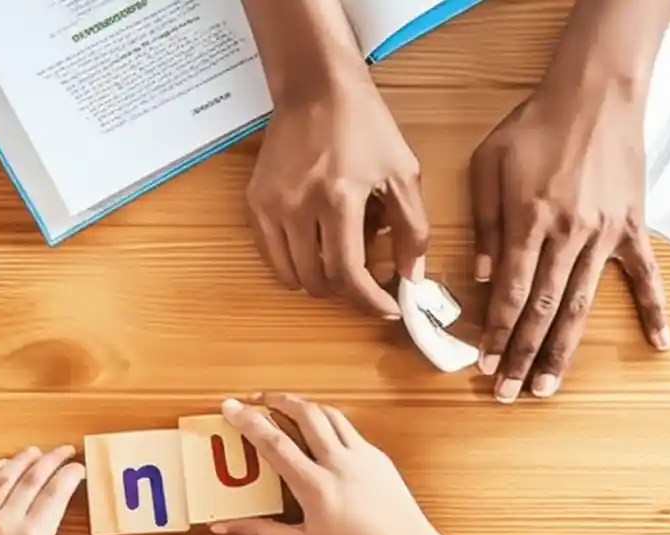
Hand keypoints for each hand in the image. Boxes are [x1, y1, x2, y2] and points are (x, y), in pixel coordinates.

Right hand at [212, 395, 456, 534]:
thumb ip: (261, 532)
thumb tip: (223, 527)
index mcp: (316, 487)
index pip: (275, 443)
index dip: (249, 421)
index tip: (231, 406)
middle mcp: (340, 464)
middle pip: (304, 414)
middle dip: (277, 400)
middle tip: (258, 398)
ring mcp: (363, 457)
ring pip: (329, 414)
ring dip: (304, 405)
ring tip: (286, 406)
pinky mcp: (379, 458)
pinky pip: (349, 429)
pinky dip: (328, 421)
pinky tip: (320, 431)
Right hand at [247, 73, 428, 315]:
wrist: (316, 89)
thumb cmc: (365, 126)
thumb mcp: (403, 172)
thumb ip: (413, 228)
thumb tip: (412, 277)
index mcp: (340, 198)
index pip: (349, 273)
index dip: (369, 301)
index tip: (386, 309)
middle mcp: (299, 206)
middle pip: (319, 280)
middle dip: (346, 290)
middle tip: (365, 279)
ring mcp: (272, 205)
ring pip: (292, 274)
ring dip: (319, 280)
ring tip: (338, 259)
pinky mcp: (255, 202)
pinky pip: (271, 255)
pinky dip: (293, 263)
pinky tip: (313, 247)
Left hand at [470, 83, 669, 402]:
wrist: (593, 94)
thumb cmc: (533, 126)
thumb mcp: (487, 167)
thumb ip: (483, 225)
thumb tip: (480, 277)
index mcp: (527, 223)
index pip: (509, 293)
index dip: (495, 334)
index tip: (483, 366)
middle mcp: (567, 236)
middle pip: (542, 309)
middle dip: (522, 354)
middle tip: (509, 393)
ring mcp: (604, 235)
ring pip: (582, 304)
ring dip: (563, 349)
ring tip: (548, 385)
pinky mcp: (632, 227)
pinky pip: (646, 276)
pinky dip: (654, 309)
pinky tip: (658, 343)